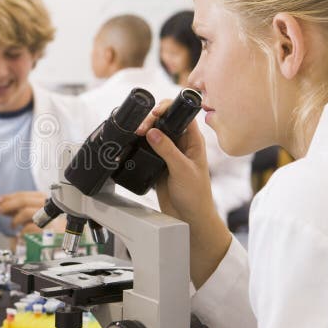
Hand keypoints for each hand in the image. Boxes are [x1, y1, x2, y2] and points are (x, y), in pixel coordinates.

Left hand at [0, 191, 46, 233]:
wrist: (58, 237)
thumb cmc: (44, 226)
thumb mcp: (29, 215)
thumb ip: (17, 210)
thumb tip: (1, 206)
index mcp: (41, 200)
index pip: (23, 195)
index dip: (8, 197)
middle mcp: (46, 206)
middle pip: (24, 201)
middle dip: (8, 205)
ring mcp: (48, 217)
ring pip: (27, 212)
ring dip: (15, 219)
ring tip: (13, 225)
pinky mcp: (48, 230)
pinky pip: (29, 228)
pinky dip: (22, 231)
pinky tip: (21, 234)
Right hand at [137, 101, 231, 287]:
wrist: (189, 218)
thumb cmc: (196, 196)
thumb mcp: (182, 170)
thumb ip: (168, 151)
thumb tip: (154, 132)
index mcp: (193, 141)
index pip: (181, 114)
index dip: (168, 108)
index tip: (155, 113)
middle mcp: (181, 144)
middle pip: (164, 121)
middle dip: (150, 120)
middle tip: (139, 129)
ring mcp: (168, 153)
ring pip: (153, 133)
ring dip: (142, 132)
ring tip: (133, 135)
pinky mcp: (157, 163)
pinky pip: (146, 148)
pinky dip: (138, 145)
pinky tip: (132, 145)